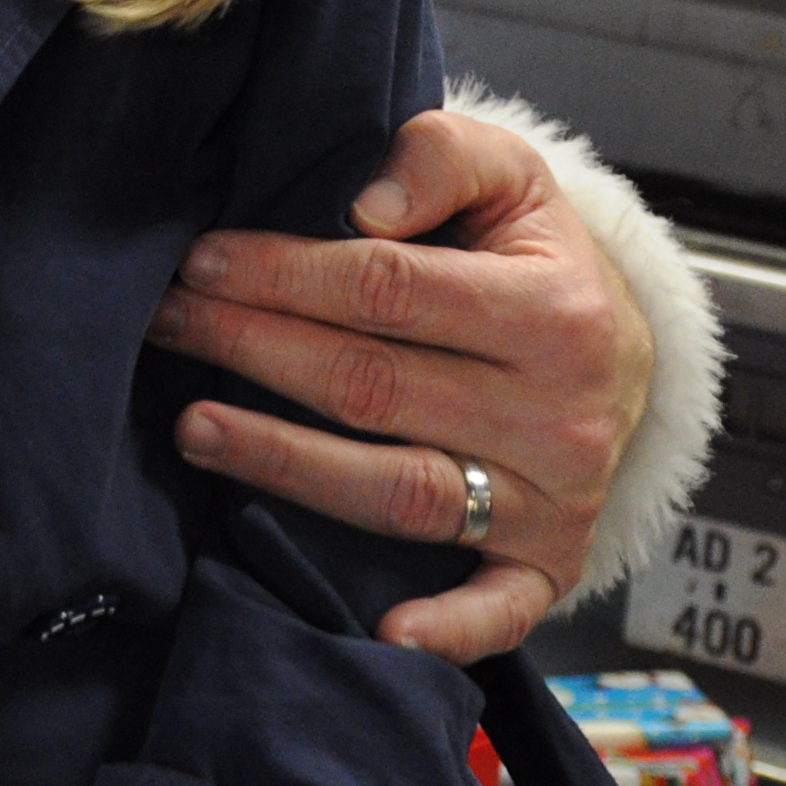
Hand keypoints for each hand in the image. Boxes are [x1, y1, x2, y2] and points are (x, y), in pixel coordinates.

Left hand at [146, 106, 653, 664]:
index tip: (202, 260)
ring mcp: (553, 498)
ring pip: (399, 490)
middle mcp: (559, 414)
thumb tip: (364, 202)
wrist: (619, 351)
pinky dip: (447, 626)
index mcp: (552, 309)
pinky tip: (381, 628)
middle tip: (167, 321)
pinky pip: (500, 609)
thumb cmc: (532, 256)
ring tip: (193, 427)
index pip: (390, 290)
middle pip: (373, 386)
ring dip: (285, 463)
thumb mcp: (510, 175)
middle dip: (253, 347)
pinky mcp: (547, 564)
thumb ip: (440, 157)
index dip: (284, 273)